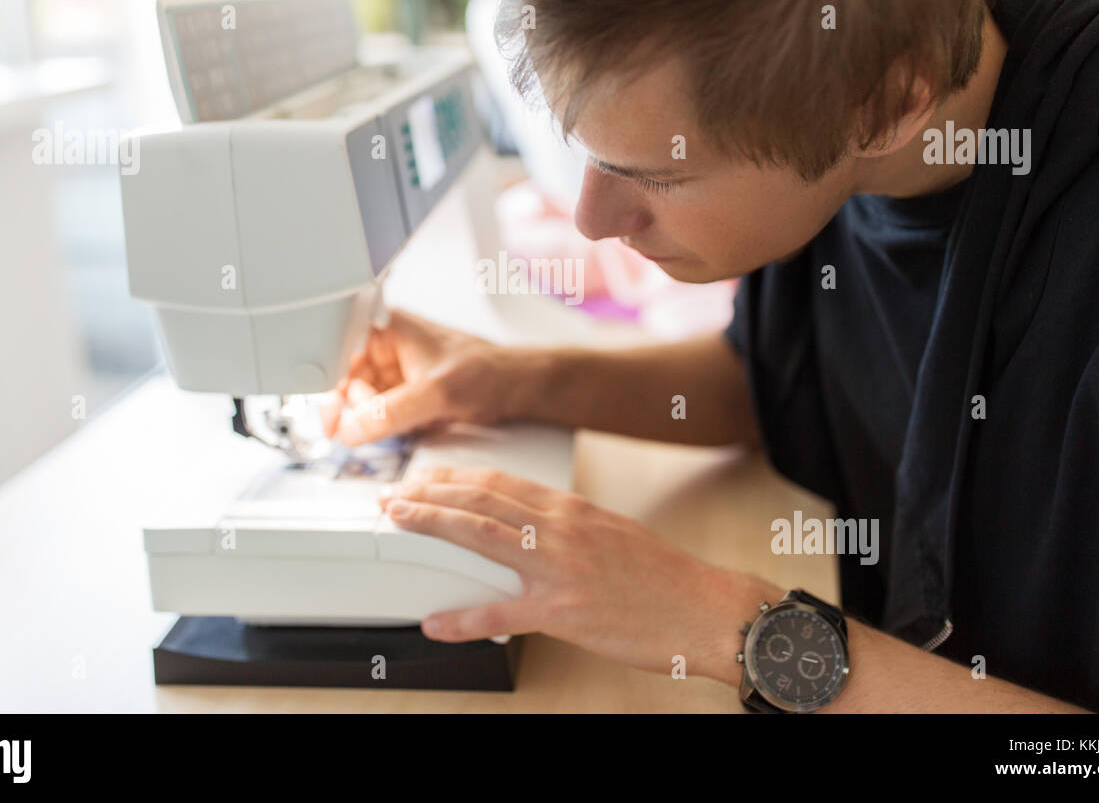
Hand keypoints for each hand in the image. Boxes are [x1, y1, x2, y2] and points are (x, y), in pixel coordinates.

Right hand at [320, 310, 529, 446]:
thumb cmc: (487, 371)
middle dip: (351, 409)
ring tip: (390, 426)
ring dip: (366, 422)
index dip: (329, 384)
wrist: (514, 390)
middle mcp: (383, 348)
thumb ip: (391, 412)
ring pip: (357, 404)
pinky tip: (400, 429)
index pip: (337, 352)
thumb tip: (352, 429)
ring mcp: (390, 374)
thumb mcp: (436, 391)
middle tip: (356, 430)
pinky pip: (375, 416)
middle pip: (342, 382)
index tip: (330, 416)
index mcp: (386, 328)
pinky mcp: (399, 396)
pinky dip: (381, 429)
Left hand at [379, 466, 782, 684]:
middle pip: (482, 500)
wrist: (705, 607)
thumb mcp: (613, 533)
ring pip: (483, 535)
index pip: (500, 482)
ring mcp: (560, 568)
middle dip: (431, 493)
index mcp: (571, 510)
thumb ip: (569, 527)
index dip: (456, 477)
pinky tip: (437, 622)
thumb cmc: (665, 577)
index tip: (426, 477)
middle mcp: (561, 529)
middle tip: (393, 494)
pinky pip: (502, 615)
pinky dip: (464, 619)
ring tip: (399, 522)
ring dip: (434, 525)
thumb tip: (533, 528)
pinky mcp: (564, 611)